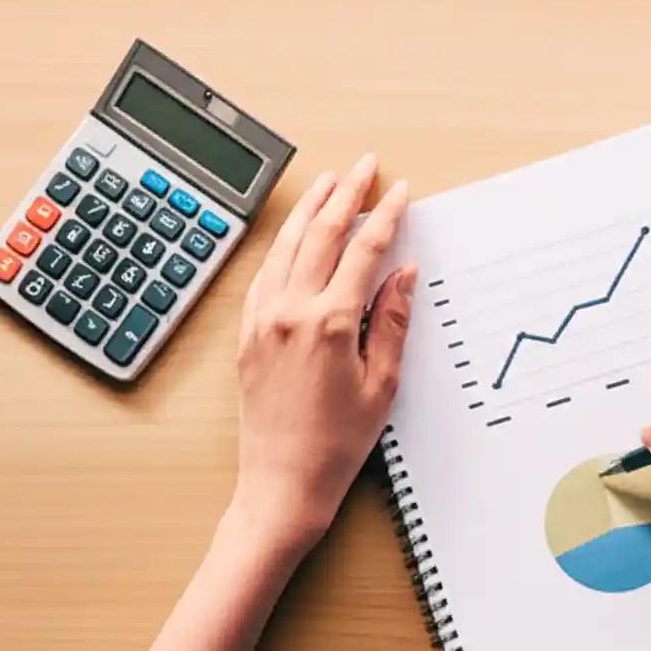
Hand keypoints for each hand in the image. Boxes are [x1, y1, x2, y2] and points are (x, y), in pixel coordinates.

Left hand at [232, 154, 414, 550]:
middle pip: (321, 234)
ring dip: (309, 209)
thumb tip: (403, 273)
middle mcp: (290, 312)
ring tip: (327, 183)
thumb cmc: (335, 444)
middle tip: (364, 167)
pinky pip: (264, 274)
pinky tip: (292, 235)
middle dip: (346, 194)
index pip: (363, 250)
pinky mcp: (247, 334)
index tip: (399, 192)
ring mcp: (263, 320)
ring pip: (286, 246)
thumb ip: (392, 321)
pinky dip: (281, 245)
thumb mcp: (381, 384)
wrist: (282, 483)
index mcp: (330, 323)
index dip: (385, 215)